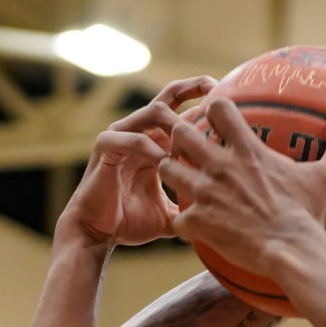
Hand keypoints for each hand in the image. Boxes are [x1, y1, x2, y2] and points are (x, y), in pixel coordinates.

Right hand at [57, 77, 216, 248]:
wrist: (96, 233)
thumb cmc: (129, 222)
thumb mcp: (170, 213)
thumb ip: (190, 207)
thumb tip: (221, 220)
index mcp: (153, 141)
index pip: (179, 109)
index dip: (202, 99)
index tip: (229, 98)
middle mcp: (137, 132)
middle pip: (167, 98)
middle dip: (194, 93)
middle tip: (217, 97)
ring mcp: (120, 136)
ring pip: (152, 112)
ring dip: (177, 122)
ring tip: (196, 137)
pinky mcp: (106, 147)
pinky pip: (133, 139)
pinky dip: (151, 148)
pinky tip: (166, 162)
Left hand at [164, 98, 325, 276]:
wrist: (291, 251)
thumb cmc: (309, 214)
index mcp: (248, 150)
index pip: (218, 108)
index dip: (213, 111)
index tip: (218, 124)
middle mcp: (220, 166)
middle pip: (181, 132)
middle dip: (181, 139)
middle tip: (191, 152)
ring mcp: (205, 193)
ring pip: (167, 169)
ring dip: (174, 176)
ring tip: (185, 187)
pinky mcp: (198, 221)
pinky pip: (176, 217)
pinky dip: (183, 224)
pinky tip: (195, 230)